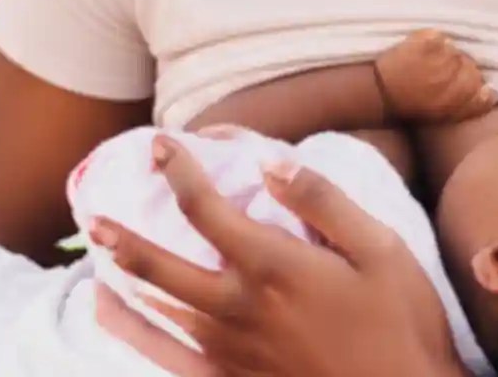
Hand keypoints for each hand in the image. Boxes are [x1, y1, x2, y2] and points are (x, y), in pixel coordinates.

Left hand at [93, 134, 470, 376]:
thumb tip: (270, 162)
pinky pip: (162, 358)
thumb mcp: (381, 248)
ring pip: (153, 308)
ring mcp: (228, 351)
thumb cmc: (401, 322)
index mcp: (272, 267)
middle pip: (159, 263)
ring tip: (99, 248)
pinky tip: (110, 312)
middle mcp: (237, 308)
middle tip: (96, 209)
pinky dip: (130, 331)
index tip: (159, 143)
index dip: (177, 170)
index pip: (205, 209)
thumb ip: (323, 201)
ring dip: (121, 274)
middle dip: (123, 231)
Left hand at [374, 29, 496, 123]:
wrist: (378, 93)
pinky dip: (430, 42)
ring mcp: (446, 54)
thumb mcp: (444, 116)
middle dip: (457, 70)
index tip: (455, 90)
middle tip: (437, 77)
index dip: (473, 89)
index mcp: (466, 96)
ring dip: (443, 56)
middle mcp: (461, 73)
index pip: (486, 88)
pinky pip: (439, 37)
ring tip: (426, 65)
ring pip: (454, 51)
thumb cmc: (410, 109)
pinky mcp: (430, 39)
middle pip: (471, 66)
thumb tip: (492, 90)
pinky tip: (418, 52)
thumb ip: (472, 105)